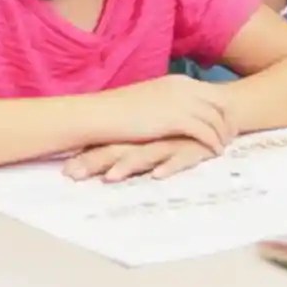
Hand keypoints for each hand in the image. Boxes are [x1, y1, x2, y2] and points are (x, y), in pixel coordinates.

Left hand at [63, 139, 215, 181]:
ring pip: (146, 154)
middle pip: (118, 151)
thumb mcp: (155, 134)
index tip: (66, 172)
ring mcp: (170, 143)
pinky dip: (169, 166)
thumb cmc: (183, 127)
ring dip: (128, 165)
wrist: (220, 108)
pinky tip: (158, 175)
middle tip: (73, 175)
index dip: (86, 158)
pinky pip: (179, 158)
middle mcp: (150, 138)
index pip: (107, 146)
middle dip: (95, 163)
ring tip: (111, 178)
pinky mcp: (191, 148)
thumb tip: (102, 162)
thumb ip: (132, 146)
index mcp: (138, 135)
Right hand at [105, 75, 234, 153]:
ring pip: (216, 119)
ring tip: (224, 148)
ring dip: (223, 135)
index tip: (228, 123)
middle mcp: (184, 88)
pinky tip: (215, 153)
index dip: (223, 109)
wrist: (101, 114)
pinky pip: (205, 132)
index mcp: (179, 81)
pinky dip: (213, 143)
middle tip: (233, 137)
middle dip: (229, 121)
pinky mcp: (176, 119)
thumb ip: (167, 100)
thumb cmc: (119, 109)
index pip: (213, 93)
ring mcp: (182, 102)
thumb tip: (175, 111)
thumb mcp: (150, 98)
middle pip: (221, 104)